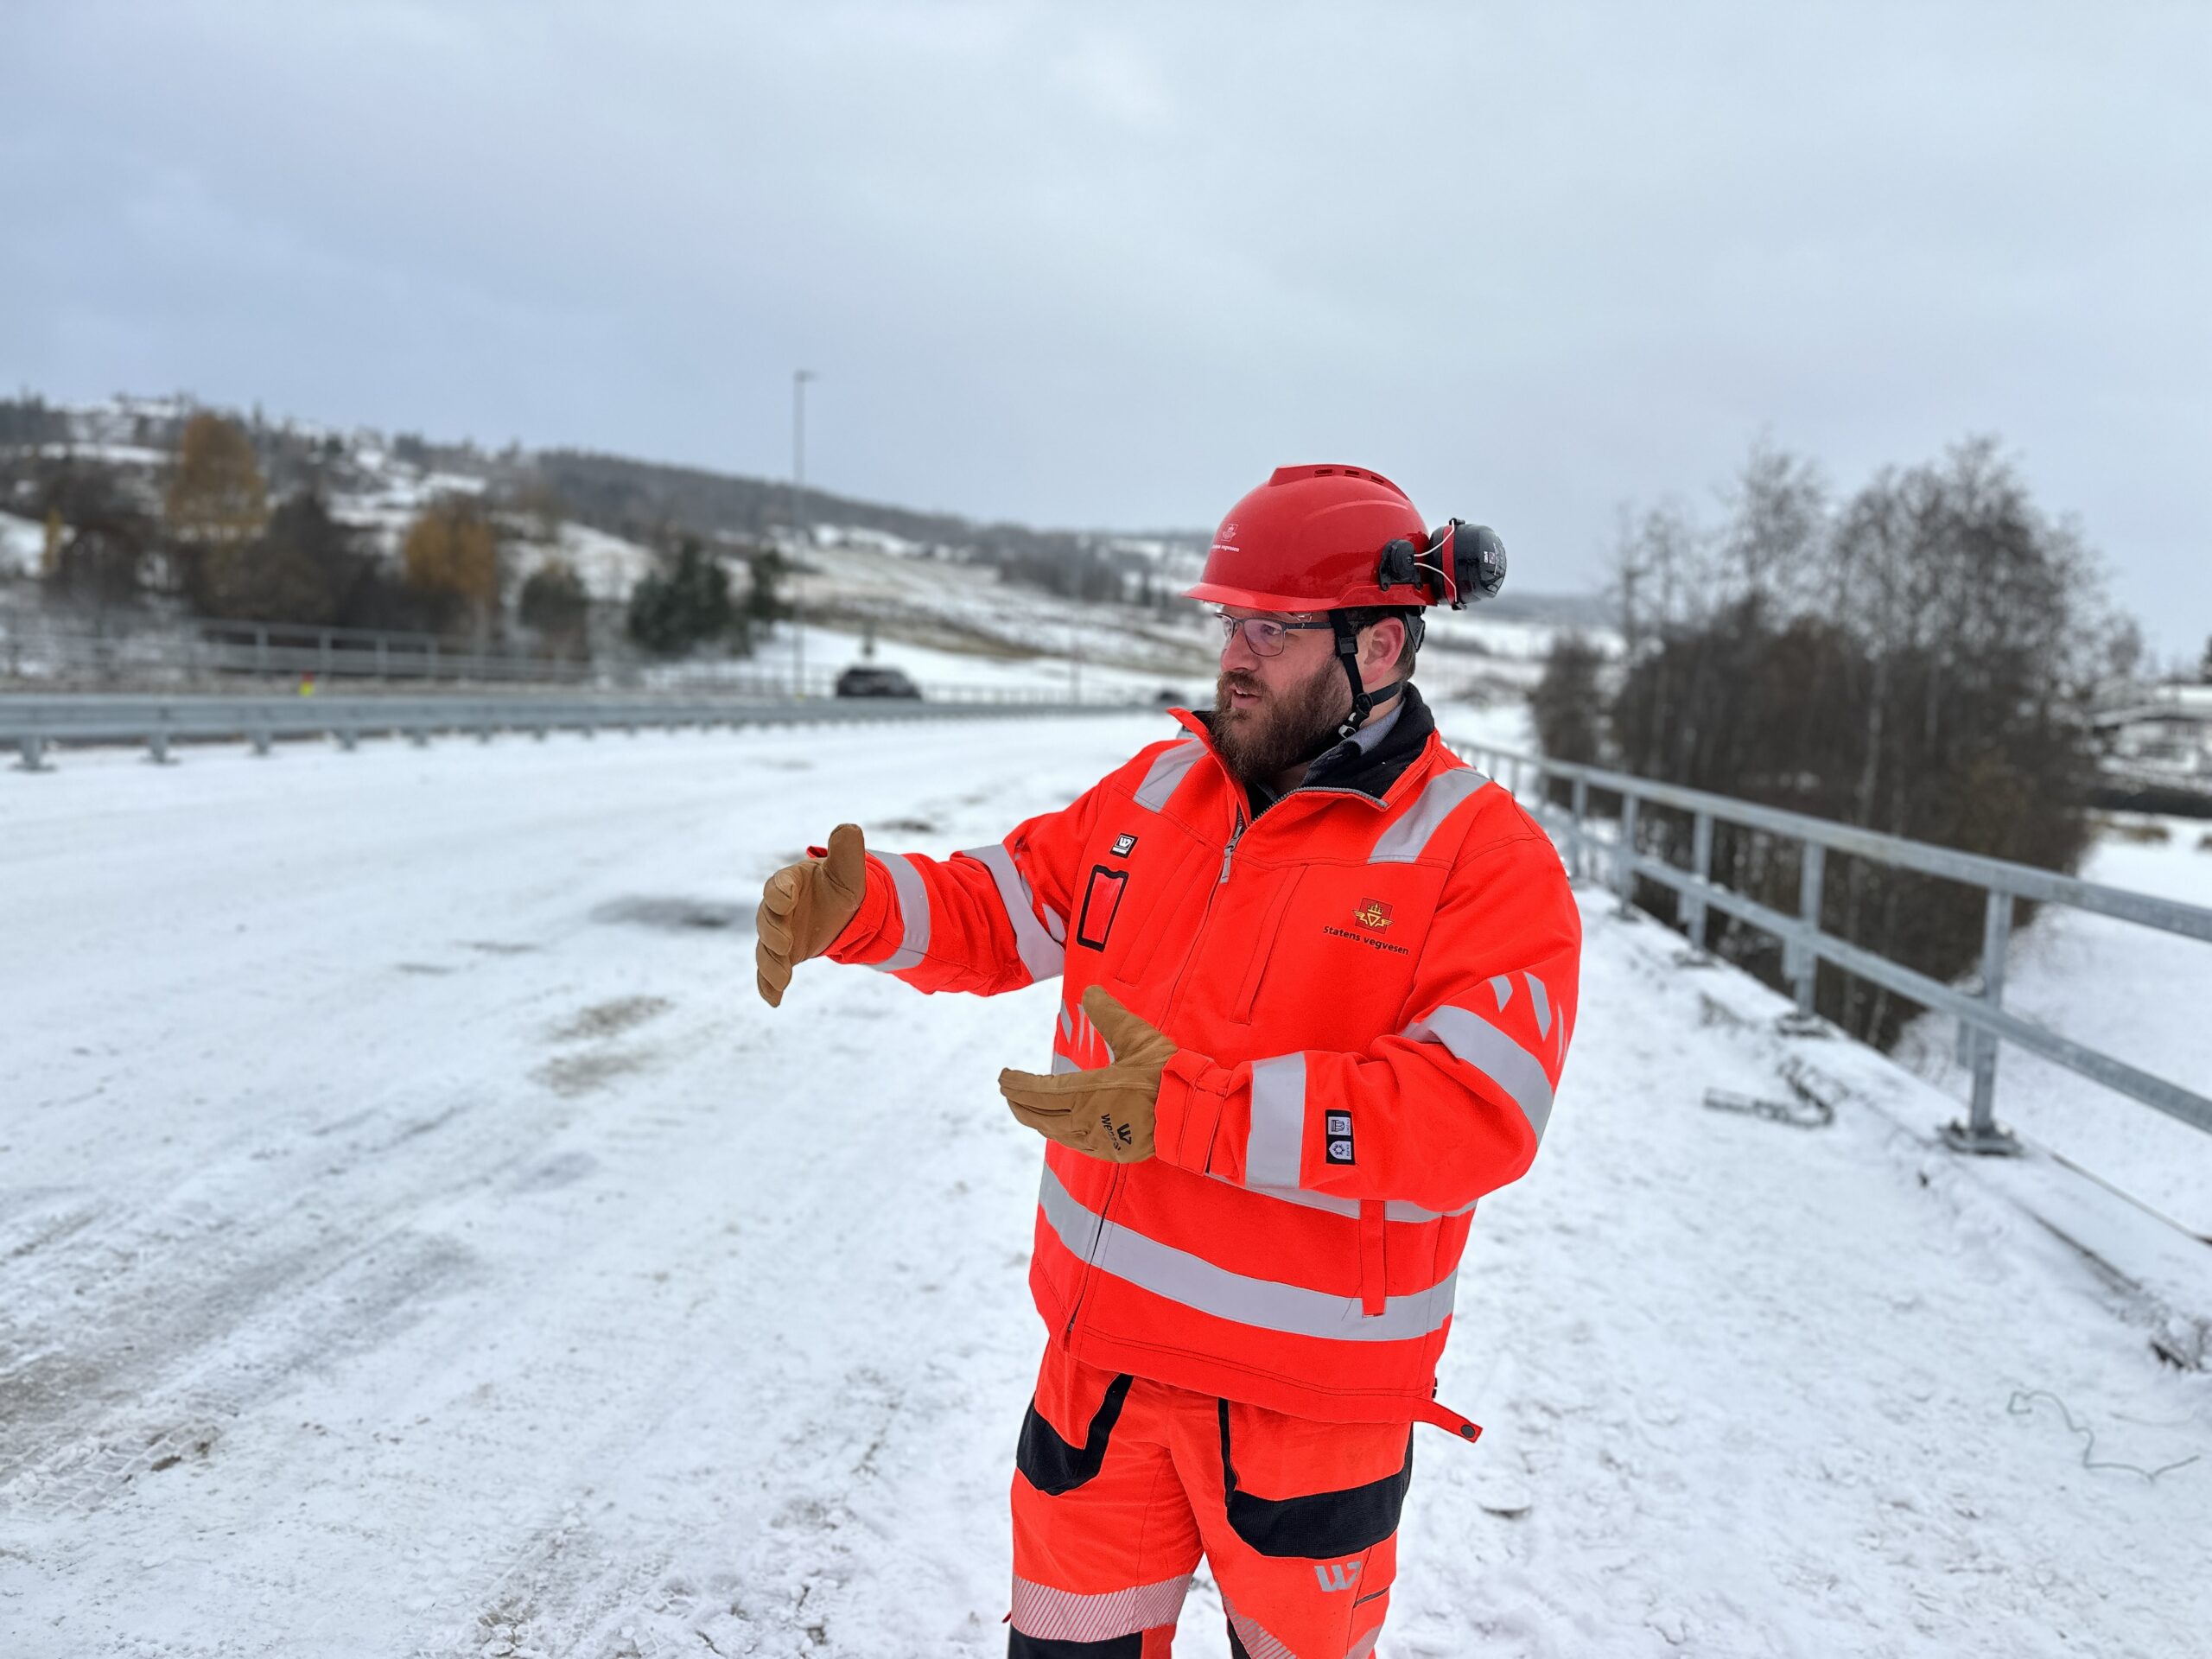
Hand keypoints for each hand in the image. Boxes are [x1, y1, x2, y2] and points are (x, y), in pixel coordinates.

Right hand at [755, 823, 867, 1006]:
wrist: (840, 911)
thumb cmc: (838, 885)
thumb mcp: (848, 869)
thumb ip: (846, 850)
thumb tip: (849, 828)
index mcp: (788, 883)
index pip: (777, 886)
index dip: (779, 892)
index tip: (785, 897)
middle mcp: (776, 909)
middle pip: (766, 921)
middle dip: (773, 934)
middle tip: (786, 946)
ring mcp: (776, 935)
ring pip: (765, 950)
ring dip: (770, 966)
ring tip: (782, 981)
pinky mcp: (781, 956)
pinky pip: (768, 972)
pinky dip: (767, 986)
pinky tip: (773, 1001)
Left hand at [998, 986, 1175, 1162]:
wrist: (1195, 1113)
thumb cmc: (1168, 1074)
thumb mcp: (1137, 1036)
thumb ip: (1109, 1014)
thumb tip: (1089, 991)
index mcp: (1088, 1094)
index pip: (1039, 1091)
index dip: (1017, 1084)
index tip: (1003, 1077)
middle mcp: (1087, 1122)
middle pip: (1040, 1115)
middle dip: (1019, 1102)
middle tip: (1007, 1091)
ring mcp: (1099, 1141)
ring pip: (1055, 1132)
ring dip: (1035, 1119)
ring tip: (1024, 1109)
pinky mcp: (1114, 1152)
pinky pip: (1074, 1143)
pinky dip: (1057, 1133)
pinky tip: (1059, 1129)